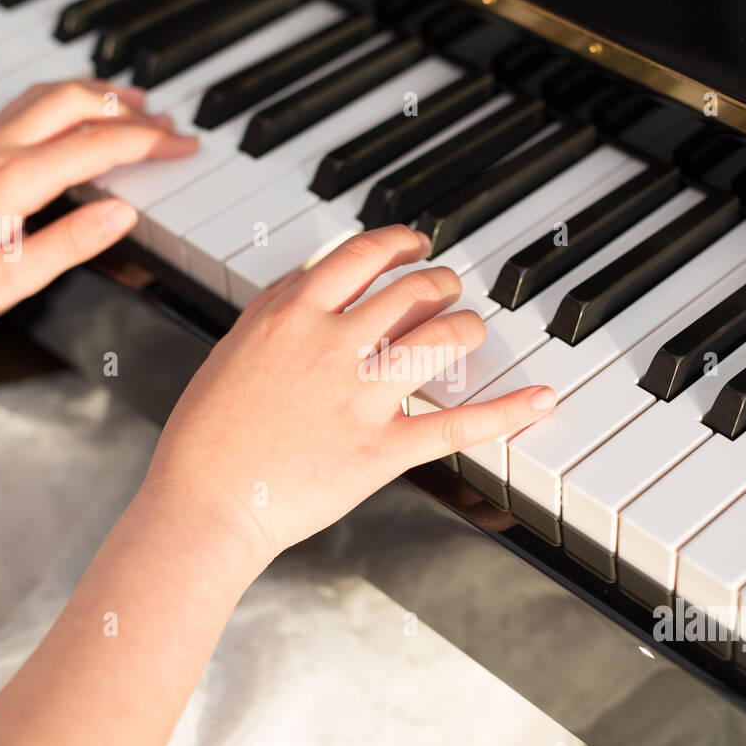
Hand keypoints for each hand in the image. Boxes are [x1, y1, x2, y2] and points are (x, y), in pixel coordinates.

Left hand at [0, 80, 197, 355]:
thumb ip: (73, 242)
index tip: (183, 145)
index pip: (98, 146)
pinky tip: (77, 112)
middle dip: (130, 108)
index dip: (148, 144)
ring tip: (134, 104)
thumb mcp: (16, 280)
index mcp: (15, 180)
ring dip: (96, 93)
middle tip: (168, 122)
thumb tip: (123, 213)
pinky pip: (26, 105)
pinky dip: (65, 99)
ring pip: (48, 94)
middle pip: (75, 101)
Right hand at [143, 225, 556, 569]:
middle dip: (441, 283)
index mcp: (290, 315)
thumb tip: (316, 275)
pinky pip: (457, 424)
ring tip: (471, 329)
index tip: (415, 244)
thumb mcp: (232, 348)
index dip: (399, 242)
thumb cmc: (207, 435)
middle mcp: (331, 345)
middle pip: (411, 290)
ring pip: (442, 339)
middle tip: (447, 288)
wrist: (205, 503)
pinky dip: (506, 410)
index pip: (363, 255)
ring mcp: (361, 397)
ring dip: (467, 326)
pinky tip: (541, 398)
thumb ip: (276, 308)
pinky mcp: (381, 449)